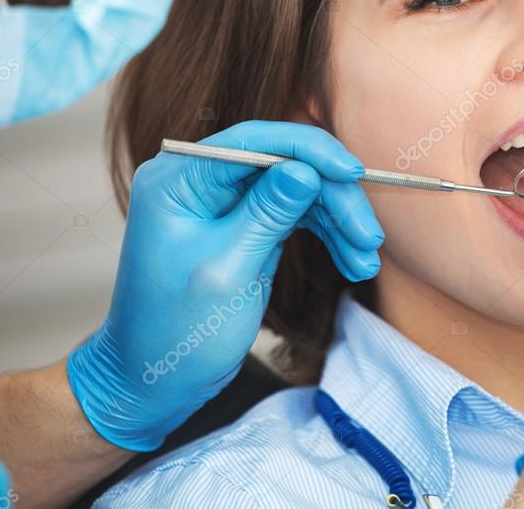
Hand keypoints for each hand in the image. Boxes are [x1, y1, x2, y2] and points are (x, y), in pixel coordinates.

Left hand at [67, 121, 382, 450]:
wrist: (154, 381)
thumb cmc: (176, 332)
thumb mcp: (228, 271)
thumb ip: (267, 214)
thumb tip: (307, 169)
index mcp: (178, 179)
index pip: (254, 142)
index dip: (311, 152)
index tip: (354, 175)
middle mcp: (200, 180)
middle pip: (284, 164)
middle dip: (333, 198)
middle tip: (369, 237)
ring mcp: (224, 201)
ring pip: (298, 188)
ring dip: (337, 221)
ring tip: (365, 262)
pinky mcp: (244, 223)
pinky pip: (294, 214)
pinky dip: (326, 236)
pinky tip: (352, 262)